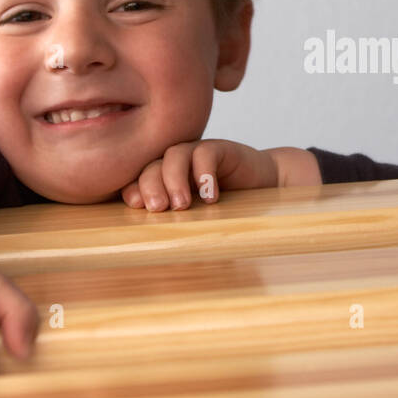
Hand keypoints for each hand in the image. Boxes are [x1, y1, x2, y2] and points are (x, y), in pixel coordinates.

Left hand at [121, 139, 280, 210]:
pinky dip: (204, 173)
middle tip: (158, 209)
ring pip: (174, 155)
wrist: (265, 186)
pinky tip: (210, 196)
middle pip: (151, 166)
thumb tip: (153, 248)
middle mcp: (176, 164)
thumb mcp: (197, 218)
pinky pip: (206, 154)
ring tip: (183, 206)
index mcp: (163, 180)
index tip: (137, 207)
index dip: (133, 190)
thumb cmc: (226, 207)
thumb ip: (177, 223)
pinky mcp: (221, 149)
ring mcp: (197, 154)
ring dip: (174, 180)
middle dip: (150, 186)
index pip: (138, 180)